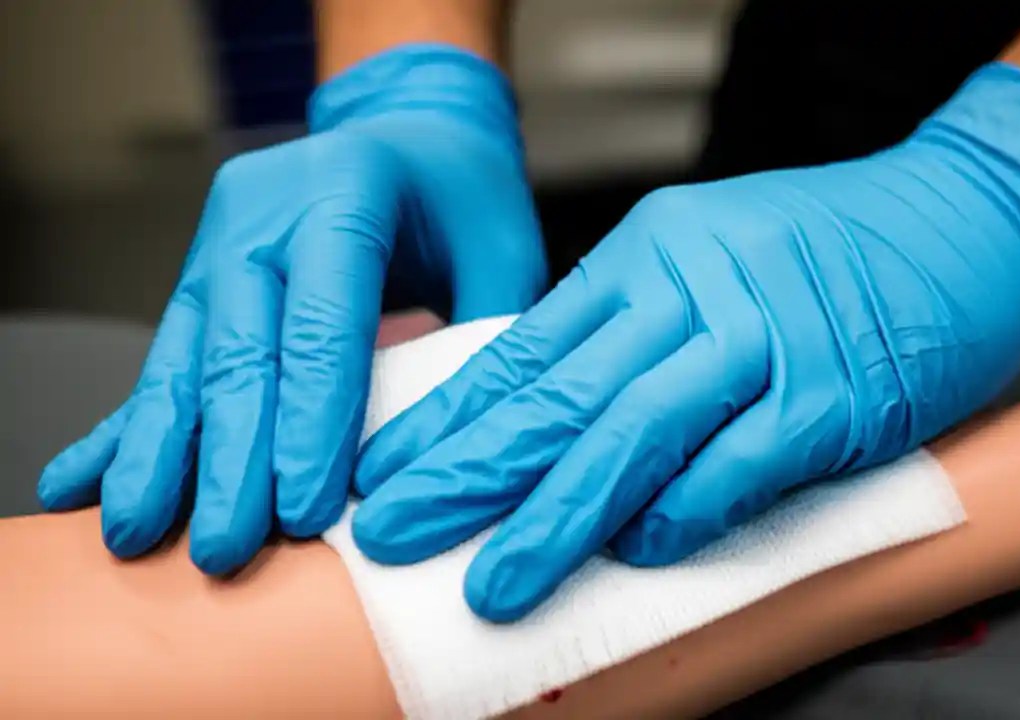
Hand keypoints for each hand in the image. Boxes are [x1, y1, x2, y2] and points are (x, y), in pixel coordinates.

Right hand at [37, 46, 545, 573]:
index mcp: (347, 191)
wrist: (410, 131)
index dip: (314, 423)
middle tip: (225, 549)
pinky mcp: (199, 276)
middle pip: (242, 348)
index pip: (324, 323)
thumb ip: (487, 341)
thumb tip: (461, 454)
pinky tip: (80, 479)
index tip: (306, 511)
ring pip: (186, 358)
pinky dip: (129, 423)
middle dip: (231, 458)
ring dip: (164, 451)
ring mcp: (219, 240)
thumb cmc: (464, 199)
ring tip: (134, 531)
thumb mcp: (504, 252)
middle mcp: (265, 211)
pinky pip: (163, 356)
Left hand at [352, 63, 1019, 620]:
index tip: (387, 470)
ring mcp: (765, 337)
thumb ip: (640, 327)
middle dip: (469, 473)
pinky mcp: (834, 390)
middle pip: (561, 393)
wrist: (971, 212)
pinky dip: (688, 511)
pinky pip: (742, 462)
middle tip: (394, 533)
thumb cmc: (839, 247)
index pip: (529, 348)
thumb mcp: (715, 255)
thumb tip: (557, 411)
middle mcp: (695, 289)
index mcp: (652, 256)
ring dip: (558, 516)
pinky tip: (639, 553)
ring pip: (635, 433)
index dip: (451, 417)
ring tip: (496, 581)